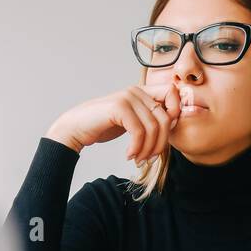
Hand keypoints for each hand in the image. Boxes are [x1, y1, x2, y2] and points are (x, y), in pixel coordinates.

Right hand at [46, 82, 182, 167]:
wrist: (76, 129)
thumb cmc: (103, 127)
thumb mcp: (132, 121)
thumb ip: (149, 119)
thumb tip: (173, 125)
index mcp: (142, 91)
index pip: (173, 94)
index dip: (175, 115)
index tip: (162, 137)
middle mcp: (136, 91)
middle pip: (165, 117)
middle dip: (160, 142)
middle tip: (149, 157)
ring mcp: (127, 97)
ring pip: (153, 127)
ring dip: (148, 149)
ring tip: (138, 159)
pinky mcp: (119, 107)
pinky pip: (139, 131)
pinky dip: (137, 148)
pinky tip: (129, 155)